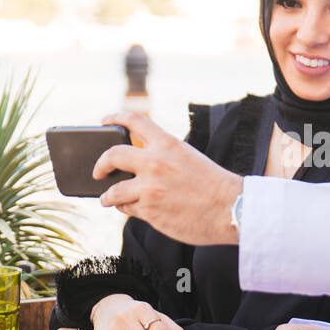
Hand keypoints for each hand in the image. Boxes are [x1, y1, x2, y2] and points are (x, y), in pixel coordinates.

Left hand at [93, 112, 243, 245]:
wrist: (231, 209)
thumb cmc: (214, 185)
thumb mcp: (188, 158)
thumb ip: (163, 157)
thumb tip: (137, 166)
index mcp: (167, 144)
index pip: (134, 121)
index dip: (115, 117)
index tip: (104, 121)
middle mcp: (155, 163)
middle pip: (112, 156)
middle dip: (100, 164)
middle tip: (97, 171)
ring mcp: (149, 188)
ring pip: (113, 191)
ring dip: (107, 196)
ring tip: (106, 199)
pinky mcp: (149, 211)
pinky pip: (127, 209)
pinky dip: (126, 209)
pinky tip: (130, 209)